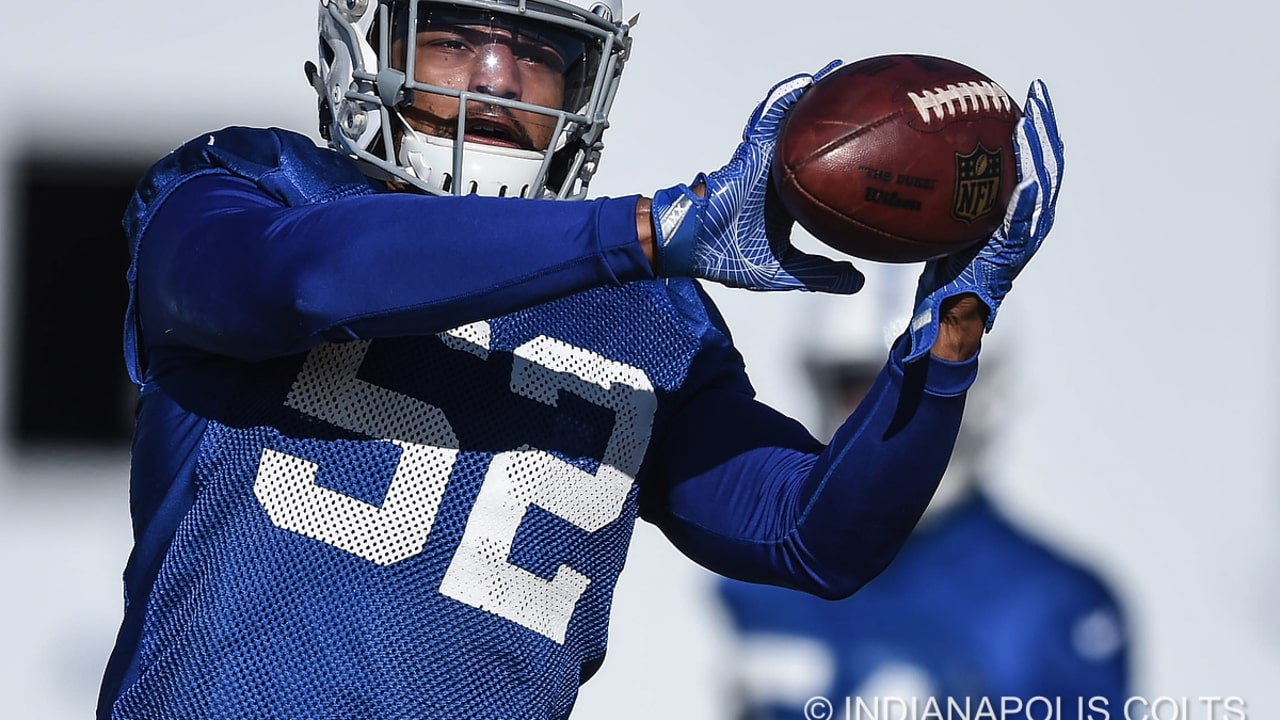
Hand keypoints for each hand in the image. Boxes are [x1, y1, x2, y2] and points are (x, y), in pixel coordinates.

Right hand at [649, 61, 863, 293]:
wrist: (691, 246)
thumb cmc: (727, 256)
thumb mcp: (784, 270)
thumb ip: (820, 274)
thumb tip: (859, 282)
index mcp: (789, 198)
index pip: (822, 174)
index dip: (846, 160)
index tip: (876, 150)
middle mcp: (779, 175)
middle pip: (810, 141)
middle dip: (833, 119)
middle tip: (864, 99)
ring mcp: (764, 162)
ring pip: (791, 124)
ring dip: (813, 98)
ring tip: (838, 73)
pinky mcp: (749, 153)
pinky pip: (770, 122)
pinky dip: (786, 101)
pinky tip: (806, 83)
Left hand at [906, 80, 1062, 361]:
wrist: (947, 316)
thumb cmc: (939, 275)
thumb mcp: (939, 227)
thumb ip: (937, 199)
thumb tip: (900, 163)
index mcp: (1010, 211)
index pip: (1027, 159)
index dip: (1031, 128)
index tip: (1022, 95)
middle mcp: (1023, 219)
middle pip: (1043, 163)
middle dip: (1043, 127)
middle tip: (1038, 92)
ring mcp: (1021, 236)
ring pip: (1042, 185)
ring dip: (1042, 151)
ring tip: (1037, 119)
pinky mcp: (1012, 254)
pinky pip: (1022, 220)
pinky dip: (1027, 196)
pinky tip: (1024, 174)